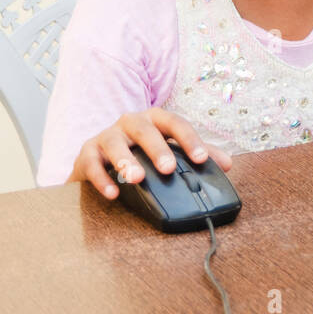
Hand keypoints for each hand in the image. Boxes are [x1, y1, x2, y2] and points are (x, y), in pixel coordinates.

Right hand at [66, 107, 231, 199]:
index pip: (175, 123)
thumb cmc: (141, 151)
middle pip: (144, 128)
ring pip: (114, 143)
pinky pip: (91, 163)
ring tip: (137, 178)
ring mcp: (107, 136)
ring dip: (126, 160)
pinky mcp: (86, 153)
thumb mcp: (169, 150)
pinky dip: (101, 178)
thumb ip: (196, 155)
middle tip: (168, 168)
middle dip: (157, 147)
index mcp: (154, 120)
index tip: (202, 159)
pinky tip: (112, 193)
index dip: (190, 139)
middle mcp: (130, 123)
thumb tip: (226, 165)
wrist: (100, 157)